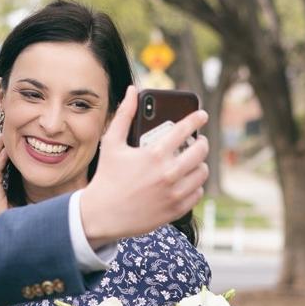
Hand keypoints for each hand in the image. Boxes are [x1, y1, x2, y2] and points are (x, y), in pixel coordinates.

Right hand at [0, 135, 8, 221]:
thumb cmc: (3, 218)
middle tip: (11, 131)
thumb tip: (25, 175)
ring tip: (12, 134)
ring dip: (2, 145)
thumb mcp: (7, 197)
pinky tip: (14, 146)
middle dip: (0, 144)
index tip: (11, 142)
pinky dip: (6, 154)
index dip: (0, 151)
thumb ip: (10, 183)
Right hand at [78, 86, 207, 248]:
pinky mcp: (175, 209)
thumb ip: (124, 114)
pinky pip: (197, 192)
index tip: (201, 115)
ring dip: (199, 164)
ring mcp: (174, 193)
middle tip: (198, 141)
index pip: (185, 129)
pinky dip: (195, 185)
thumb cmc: (107, 177)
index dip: (196, 118)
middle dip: (201, 142)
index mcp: (154, 154)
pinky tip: (187, 181)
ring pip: (202, 172)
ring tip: (192, 161)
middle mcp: (168, 173)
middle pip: (200, 150)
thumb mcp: (112, 143)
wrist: (102, 215)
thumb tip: (132, 90)